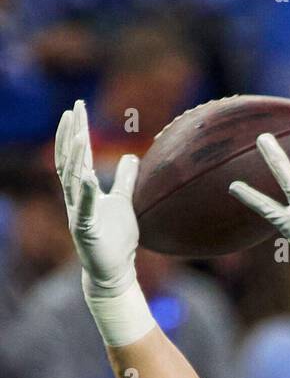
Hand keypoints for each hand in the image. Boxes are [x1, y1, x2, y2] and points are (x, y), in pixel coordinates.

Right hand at [55, 99, 139, 296]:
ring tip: (79, 135)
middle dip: (70, 135)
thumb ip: (125, 180)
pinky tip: (88, 176)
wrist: (114, 270)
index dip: (77, 130)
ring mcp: (77, 212)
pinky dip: (85, 192)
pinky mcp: (84, 230)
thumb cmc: (117, 239)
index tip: (77, 107)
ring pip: (71, 180)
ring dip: (75, 157)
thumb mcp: (125, 203)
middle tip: (72, 110)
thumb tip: (132, 156)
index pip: (79, 154)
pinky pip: (83, 208)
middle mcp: (76, 197)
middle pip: (69, 160)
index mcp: (85, 189)